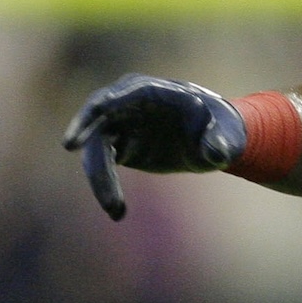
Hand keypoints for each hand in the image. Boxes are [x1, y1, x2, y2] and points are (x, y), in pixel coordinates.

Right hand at [62, 74, 247, 219]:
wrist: (217, 140)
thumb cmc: (223, 129)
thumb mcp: (227, 136)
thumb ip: (221, 142)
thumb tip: (216, 153)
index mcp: (153, 91)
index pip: (115, 96)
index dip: (92, 115)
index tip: (73, 141)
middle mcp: (129, 104)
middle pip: (97, 124)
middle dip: (93, 160)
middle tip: (103, 191)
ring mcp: (121, 124)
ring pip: (95, 149)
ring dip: (100, 181)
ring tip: (116, 211)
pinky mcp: (119, 145)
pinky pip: (102, 164)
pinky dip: (106, 186)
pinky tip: (118, 210)